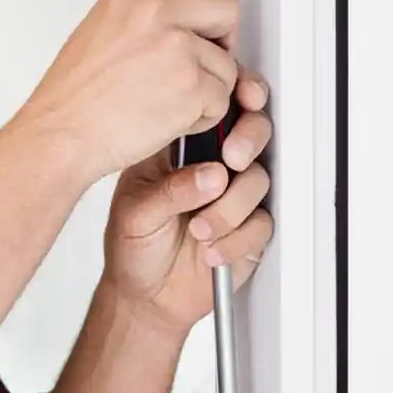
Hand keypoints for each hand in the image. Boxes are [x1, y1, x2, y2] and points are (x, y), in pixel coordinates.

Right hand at [14, 0, 244, 180]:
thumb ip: (148, 7)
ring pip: (228, 62)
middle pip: (228, 11)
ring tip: (164, 95)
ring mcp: (176, 47)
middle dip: (220, 40)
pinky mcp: (191, 86)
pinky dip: (201, 115)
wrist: (60, 134)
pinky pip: (222, 99)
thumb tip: (189, 7)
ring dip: (207, 85)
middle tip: (192, 61)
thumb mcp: (104, 25)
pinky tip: (166, 115)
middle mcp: (155, 10)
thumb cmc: (74, 94)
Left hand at [99, 66, 273, 333]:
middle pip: (252, 133)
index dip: (237, 96)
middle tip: (232, 161)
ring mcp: (231, 196)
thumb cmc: (131, 245)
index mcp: (177, 150)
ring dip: (230, 207)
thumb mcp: (136, 213)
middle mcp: (209, 167)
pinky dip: (236, 240)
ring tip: (199, 230)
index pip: (212, 111)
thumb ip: (171, 191)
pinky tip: (210, 251)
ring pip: (258, 180)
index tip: (246, 99)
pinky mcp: (248, 229)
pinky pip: (261, 224)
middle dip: (248, 141)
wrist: (146, 296)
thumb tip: (212, 175)